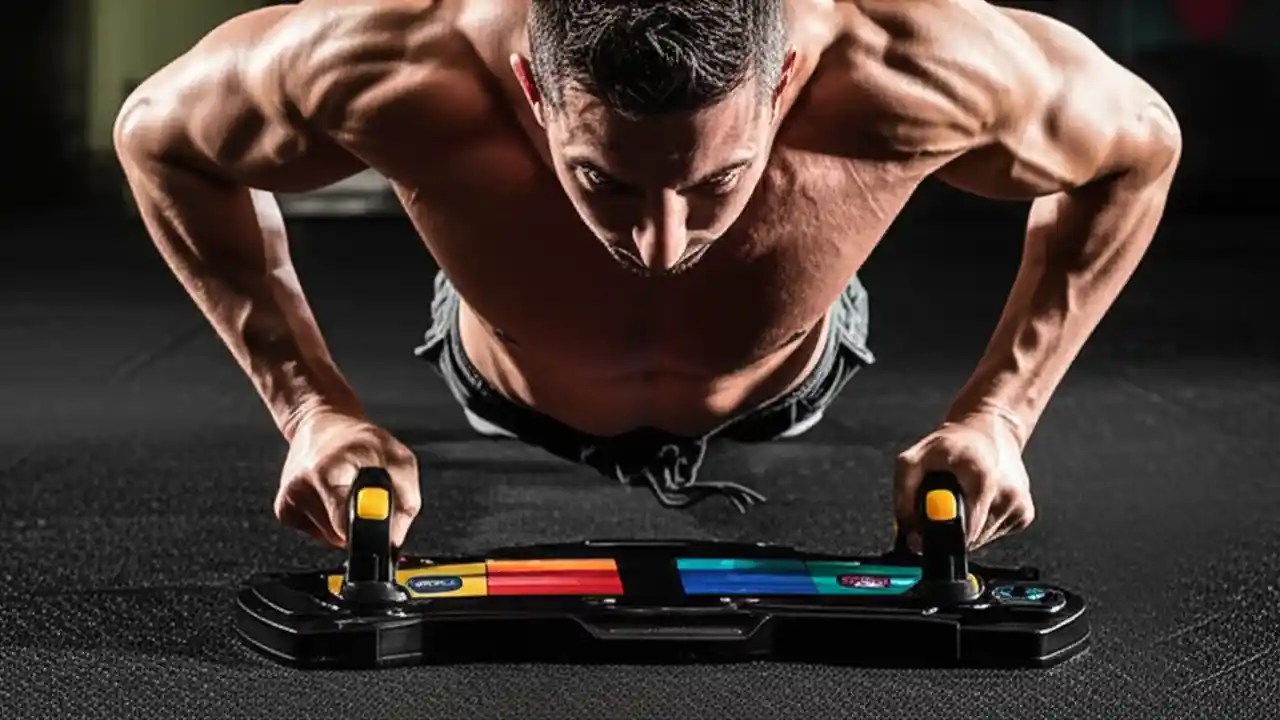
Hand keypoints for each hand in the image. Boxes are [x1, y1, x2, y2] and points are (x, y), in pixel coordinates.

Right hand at [274, 408, 420, 548]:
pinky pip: (318, 536)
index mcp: (334, 466)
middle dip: (363, 526)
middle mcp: (307, 481)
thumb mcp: (398, 458)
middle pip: (344, 535)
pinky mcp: (282, 510)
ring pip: (333, 539)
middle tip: (367, 500)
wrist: (320, 425)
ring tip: (347, 493)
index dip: (371, 529)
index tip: (381, 530)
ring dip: (347, 525)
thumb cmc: (360, 442)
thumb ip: (406, 498)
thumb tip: (395, 537)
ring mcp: (291, 497)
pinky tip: (330, 499)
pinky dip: (331, 525)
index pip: (349, 518)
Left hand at [894, 411, 1033, 550]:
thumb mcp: (914, 458)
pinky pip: (996, 534)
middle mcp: (1006, 492)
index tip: (931, 525)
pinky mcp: (1026, 514)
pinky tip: (980, 501)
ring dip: (967, 527)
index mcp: (982, 477)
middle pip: (971, 538)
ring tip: (964, 498)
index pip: (964, 531)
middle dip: (952, 530)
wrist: (990, 430)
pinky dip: (983, 525)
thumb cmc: (953, 444)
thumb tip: (910, 535)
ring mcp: (1019, 504)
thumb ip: (904, 494)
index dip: (942, 534)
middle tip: (946, 504)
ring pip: (983, 540)